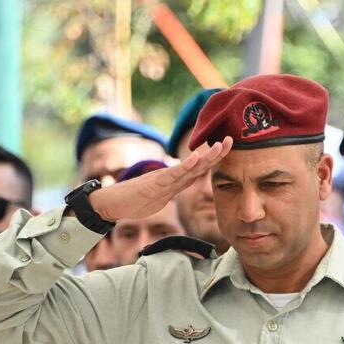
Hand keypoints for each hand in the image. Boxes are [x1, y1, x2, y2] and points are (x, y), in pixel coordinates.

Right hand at [90, 137, 232, 221]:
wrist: (112, 203)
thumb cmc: (133, 201)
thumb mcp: (159, 200)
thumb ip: (172, 192)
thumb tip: (182, 189)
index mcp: (174, 181)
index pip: (198, 170)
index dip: (213, 160)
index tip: (227, 150)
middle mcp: (171, 177)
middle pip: (197, 164)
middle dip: (215, 154)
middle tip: (232, 140)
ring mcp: (163, 179)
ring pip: (188, 167)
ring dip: (205, 157)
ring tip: (219, 146)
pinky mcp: (154, 183)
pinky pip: (172, 175)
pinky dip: (184, 167)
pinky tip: (195, 158)